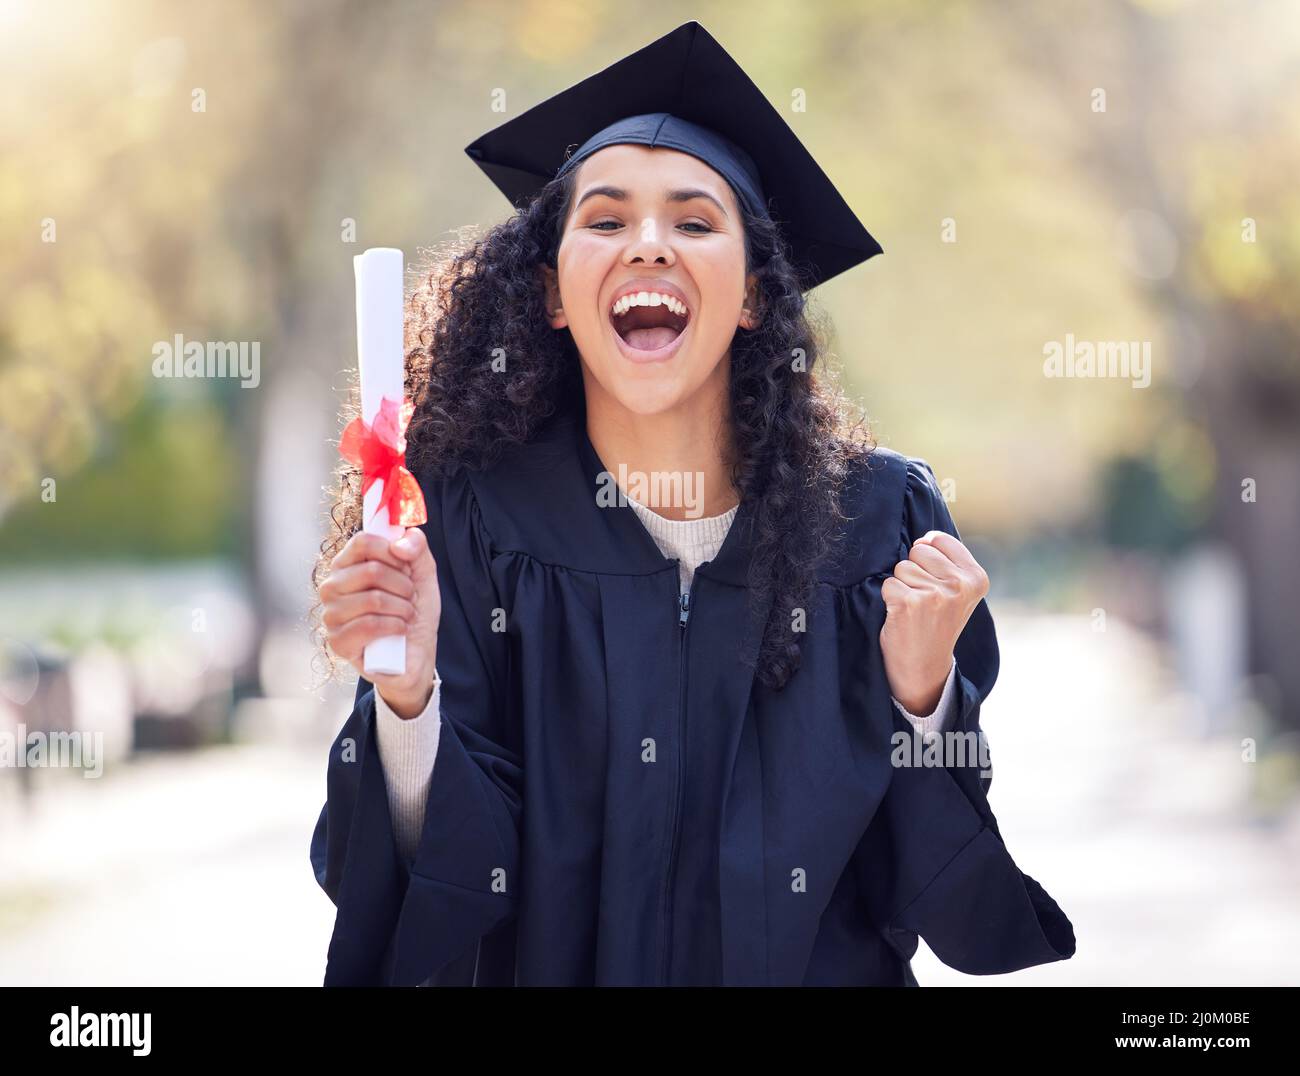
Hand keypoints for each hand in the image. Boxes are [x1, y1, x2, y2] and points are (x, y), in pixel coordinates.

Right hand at [320, 527, 441, 717]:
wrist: (416, 654)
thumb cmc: (413, 611)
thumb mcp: (422, 574)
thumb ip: (416, 548)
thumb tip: (399, 544)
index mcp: (347, 565)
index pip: (363, 541)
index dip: (392, 552)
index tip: (406, 567)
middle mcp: (332, 587)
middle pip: (371, 570)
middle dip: (404, 585)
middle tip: (410, 597)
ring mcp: (331, 615)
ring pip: (373, 599)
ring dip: (403, 608)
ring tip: (406, 615)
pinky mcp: (337, 642)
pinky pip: (369, 626)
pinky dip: (395, 627)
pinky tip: (400, 630)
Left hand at [880, 530, 987, 715]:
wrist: (925, 668)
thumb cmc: (936, 623)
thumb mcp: (957, 592)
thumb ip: (948, 561)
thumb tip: (925, 538)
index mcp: (976, 578)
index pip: (939, 539)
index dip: (928, 558)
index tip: (935, 583)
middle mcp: (960, 585)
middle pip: (918, 550)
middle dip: (914, 570)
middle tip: (923, 600)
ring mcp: (936, 594)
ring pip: (901, 567)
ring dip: (901, 586)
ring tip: (914, 609)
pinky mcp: (910, 604)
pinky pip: (888, 584)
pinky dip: (889, 599)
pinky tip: (902, 617)